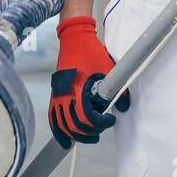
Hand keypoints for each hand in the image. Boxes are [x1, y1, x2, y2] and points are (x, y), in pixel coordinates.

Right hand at [48, 16, 128, 147]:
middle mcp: (64, 94)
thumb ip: (118, 90)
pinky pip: (53, 117)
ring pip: (61, 125)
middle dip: (89, 132)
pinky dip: (58, 129)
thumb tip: (124, 107)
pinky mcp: (54, 94)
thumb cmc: (90, 52)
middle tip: (100, 129)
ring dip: (74, 134)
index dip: (100, 123)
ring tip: (86, 136)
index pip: (86, 118)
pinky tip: (65, 137)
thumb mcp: (108, 69)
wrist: (74, 38)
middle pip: (74, 126)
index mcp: (78, 89)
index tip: (110, 119)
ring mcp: (57, 95)